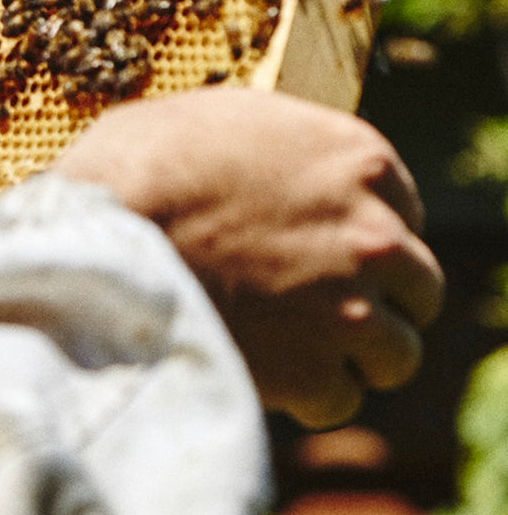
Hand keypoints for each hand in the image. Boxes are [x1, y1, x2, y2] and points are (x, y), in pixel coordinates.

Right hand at [48, 87, 443, 428]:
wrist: (97, 236)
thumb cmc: (139, 164)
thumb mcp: (212, 117)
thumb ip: (270, 142)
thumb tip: (263, 156)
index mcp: (357, 157)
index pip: (404, 209)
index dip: (364, 230)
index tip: (331, 246)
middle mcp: (374, 232)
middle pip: (417, 284)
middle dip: (375, 294)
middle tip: (321, 300)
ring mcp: (352, 306)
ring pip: (397, 351)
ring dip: (355, 352)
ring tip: (297, 345)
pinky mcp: (316, 372)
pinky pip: (340, 397)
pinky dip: (308, 392)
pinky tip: (265, 369)